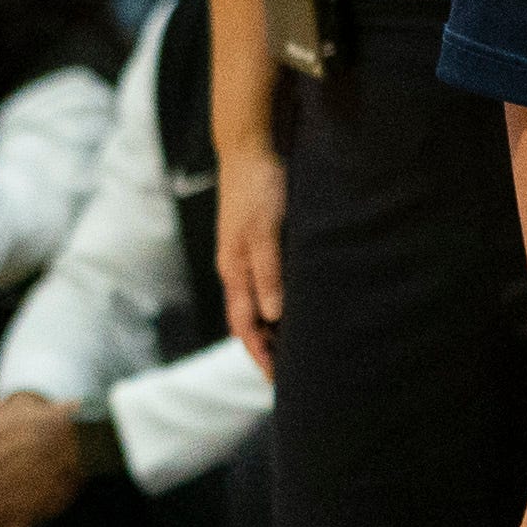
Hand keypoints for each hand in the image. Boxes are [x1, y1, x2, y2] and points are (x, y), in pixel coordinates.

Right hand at [217, 135, 286, 372]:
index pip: (245, 325)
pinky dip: (274, 303)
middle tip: (287, 375)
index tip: (276, 380)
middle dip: (264, 348)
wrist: (248, 145)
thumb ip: (269, 272)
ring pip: (255, 302)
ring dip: (270, 327)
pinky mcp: (254, 240)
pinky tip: (291, 304)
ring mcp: (243, 254)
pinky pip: (262, 283)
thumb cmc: (259, 186)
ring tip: (292, 348)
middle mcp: (235, 267)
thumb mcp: (266, 230)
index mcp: (235, 270)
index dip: (260, 353)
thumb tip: (272, 317)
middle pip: (248, 320)